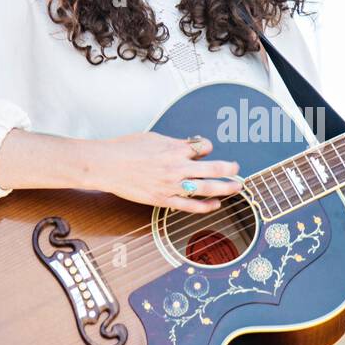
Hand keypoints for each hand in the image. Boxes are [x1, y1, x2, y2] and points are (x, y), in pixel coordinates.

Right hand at [89, 132, 241, 212]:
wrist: (107, 165)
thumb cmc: (126, 148)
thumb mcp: (154, 137)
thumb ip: (174, 143)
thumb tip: (189, 146)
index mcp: (175, 148)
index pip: (204, 147)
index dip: (208, 147)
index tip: (206, 150)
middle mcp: (177, 167)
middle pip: (214, 168)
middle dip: (231, 169)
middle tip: (238, 169)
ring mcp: (172, 185)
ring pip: (207, 188)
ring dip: (225, 188)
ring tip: (236, 187)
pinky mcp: (163, 199)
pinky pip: (190, 206)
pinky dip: (206, 206)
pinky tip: (215, 205)